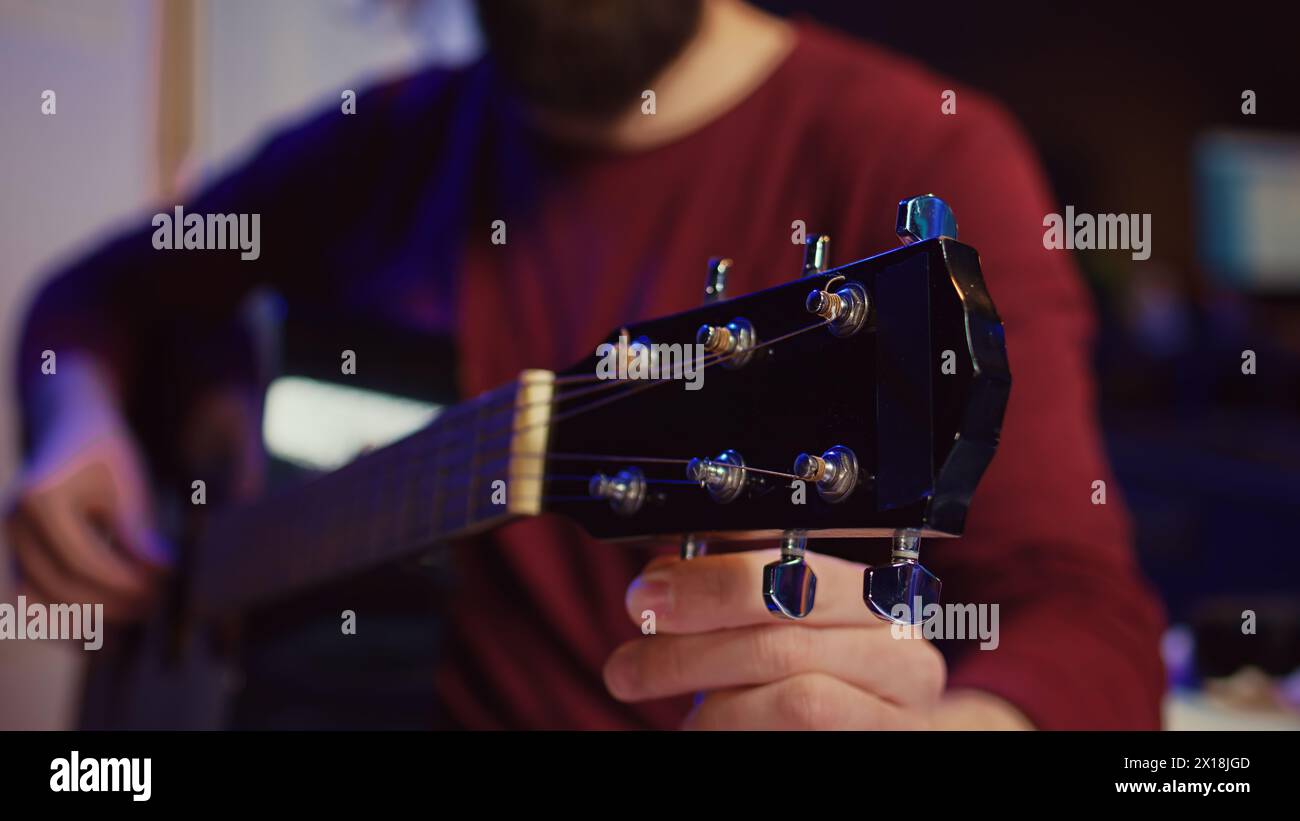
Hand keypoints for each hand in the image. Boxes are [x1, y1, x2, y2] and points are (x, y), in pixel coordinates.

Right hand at [5, 358, 168, 620]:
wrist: (69, 429)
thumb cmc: (106, 454)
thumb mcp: (128, 484)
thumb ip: (137, 531)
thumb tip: (160, 573)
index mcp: (40, 499)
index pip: (84, 560)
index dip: (126, 581)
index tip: (163, 585)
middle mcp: (13, 523)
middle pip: (61, 586)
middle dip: (113, 602)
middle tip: (156, 603)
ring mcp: (7, 541)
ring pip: (41, 601)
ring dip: (89, 617)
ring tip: (136, 615)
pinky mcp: (12, 555)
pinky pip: (30, 600)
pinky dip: (64, 617)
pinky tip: (104, 620)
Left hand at [604, 549, 1030, 728]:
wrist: (837, 735)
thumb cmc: (799, 679)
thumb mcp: (771, 621)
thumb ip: (734, 589)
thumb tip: (663, 576)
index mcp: (880, 601)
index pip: (801, 576)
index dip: (716, 584)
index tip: (650, 596)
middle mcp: (904, 658)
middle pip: (789, 640)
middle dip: (692, 648)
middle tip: (630, 665)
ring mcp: (897, 716)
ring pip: (797, 698)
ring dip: (711, 701)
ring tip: (663, 701)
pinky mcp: (882, 749)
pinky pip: (791, 740)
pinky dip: (731, 729)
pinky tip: (702, 724)